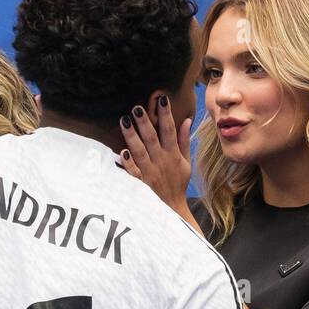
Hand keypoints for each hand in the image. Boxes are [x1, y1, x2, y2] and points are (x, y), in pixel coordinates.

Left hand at [117, 97, 192, 211]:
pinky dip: (128, 163)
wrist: (172, 209)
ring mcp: (149, 172)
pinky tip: (121, 152)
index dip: (166, 115)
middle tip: (137, 107)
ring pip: (139, 152)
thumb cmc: (177, 183)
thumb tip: (187, 120)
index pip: (170, 131)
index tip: (162, 99)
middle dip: (145, 122)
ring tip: (124, 120)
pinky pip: (133, 173)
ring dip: (132, 136)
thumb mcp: (186, 162)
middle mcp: (160, 161)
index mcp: (172, 155)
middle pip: (152, 139)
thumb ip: (184, 141)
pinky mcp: (140, 184)